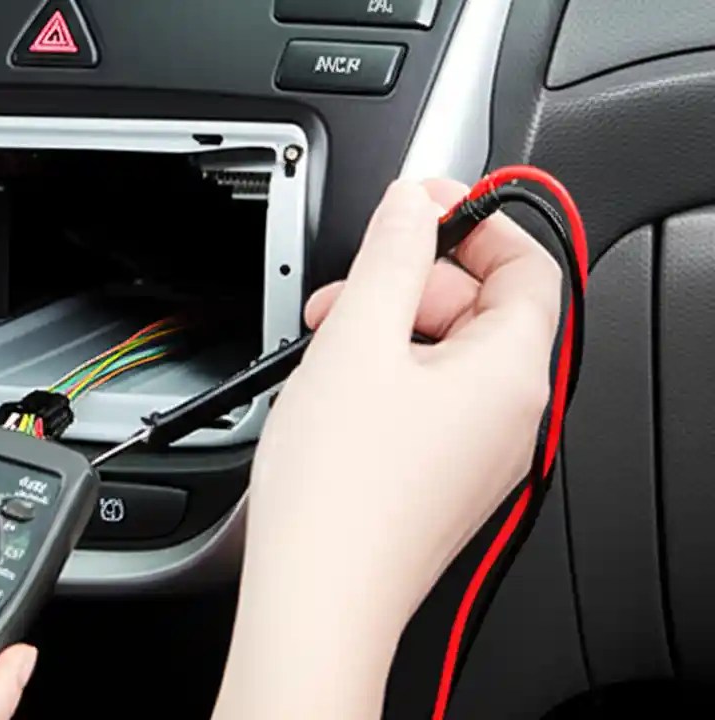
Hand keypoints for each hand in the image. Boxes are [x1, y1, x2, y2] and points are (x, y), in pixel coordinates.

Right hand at [213, 178, 560, 719]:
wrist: (317, 595)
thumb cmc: (340, 490)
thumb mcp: (357, 338)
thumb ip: (390, 255)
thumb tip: (412, 204)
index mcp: (510, 373)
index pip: (526, 265)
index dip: (474, 222)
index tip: (420, 205)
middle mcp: (510, 415)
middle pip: (481, 307)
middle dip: (410, 282)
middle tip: (347, 290)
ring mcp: (477, 451)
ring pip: (446, 353)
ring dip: (386, 328)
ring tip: (326, 346)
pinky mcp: (441, 476)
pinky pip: (428, 399)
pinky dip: (383, 375)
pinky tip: (332, 390)